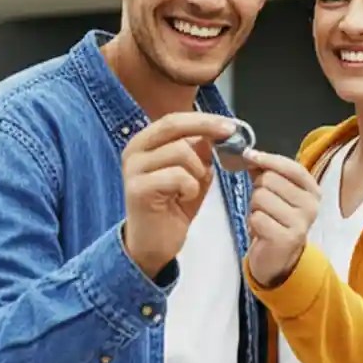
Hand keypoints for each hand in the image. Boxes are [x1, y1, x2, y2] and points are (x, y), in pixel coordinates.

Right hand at [120, 112, 234, 277]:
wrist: (155, 243)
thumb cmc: (173, 205)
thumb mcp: (193, 172)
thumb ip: (201, 151)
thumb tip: (218, 131)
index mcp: (145, 142)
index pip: (174, 119)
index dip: (204, 119)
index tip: (230, 125)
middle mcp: (134, 151)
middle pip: (173, 125)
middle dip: (206, 128)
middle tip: (228, 138)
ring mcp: (133, 169)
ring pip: (180, 152)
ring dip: (198, 171)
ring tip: (192, 188)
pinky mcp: (137, 189)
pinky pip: (177, 176)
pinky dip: (190, 187)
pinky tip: (184, 199)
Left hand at [244, 150, 321, 288]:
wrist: (279, 258)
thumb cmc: (276, 219)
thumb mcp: (277, 193)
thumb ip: (266, 171)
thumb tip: (249, 154)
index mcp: (313, 191)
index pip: (291, 167)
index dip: (268, 159)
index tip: (249, 156)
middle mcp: (311, 206)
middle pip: (269, 180)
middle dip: (258, 190)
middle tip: (263, 204)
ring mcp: (300, 223)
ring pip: (260, 198)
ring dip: (254, 208)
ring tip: (263, 218)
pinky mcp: (286, 239)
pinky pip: (257, 218)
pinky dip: (253, 223)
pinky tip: (261, 231)